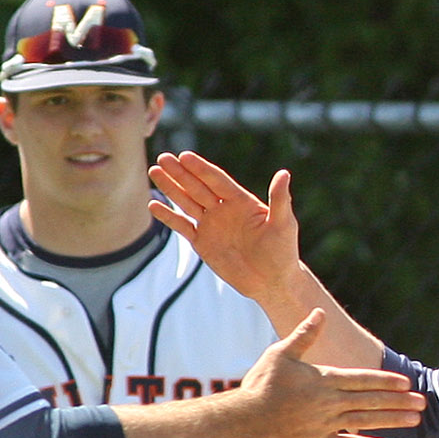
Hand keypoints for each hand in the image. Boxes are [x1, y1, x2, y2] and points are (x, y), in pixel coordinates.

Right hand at [149, 151, 302, 307]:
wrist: (272, 282)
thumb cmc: (283, 252)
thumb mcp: (283, 224)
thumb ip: (280, 199)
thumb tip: (284, 173)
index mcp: (242, 201)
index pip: (217, 180)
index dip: (201, 169)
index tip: (184, 156)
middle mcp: (224, 209)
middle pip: (198, 187)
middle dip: (180, 173)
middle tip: (163, 158)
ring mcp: (211, 225)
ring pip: (187, 202)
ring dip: (171, 188)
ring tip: (154, 171)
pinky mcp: (202, 242)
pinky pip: (182, 226)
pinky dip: (169, 216)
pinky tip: (154, 204)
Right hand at [240, 310, 422, 437]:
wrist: (245, 420)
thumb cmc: (261, 385)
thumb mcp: (281, 353)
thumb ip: (304, 335)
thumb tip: (320, 312)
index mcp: (325, 379)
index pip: (363, 379)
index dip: (386, 381)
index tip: (406, 382)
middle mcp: (331, 402)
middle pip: (371, 400)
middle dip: (399, 400)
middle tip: (422, 402)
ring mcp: (327, 424)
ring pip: (367, 421)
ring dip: (393, 420)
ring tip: (414, 419)